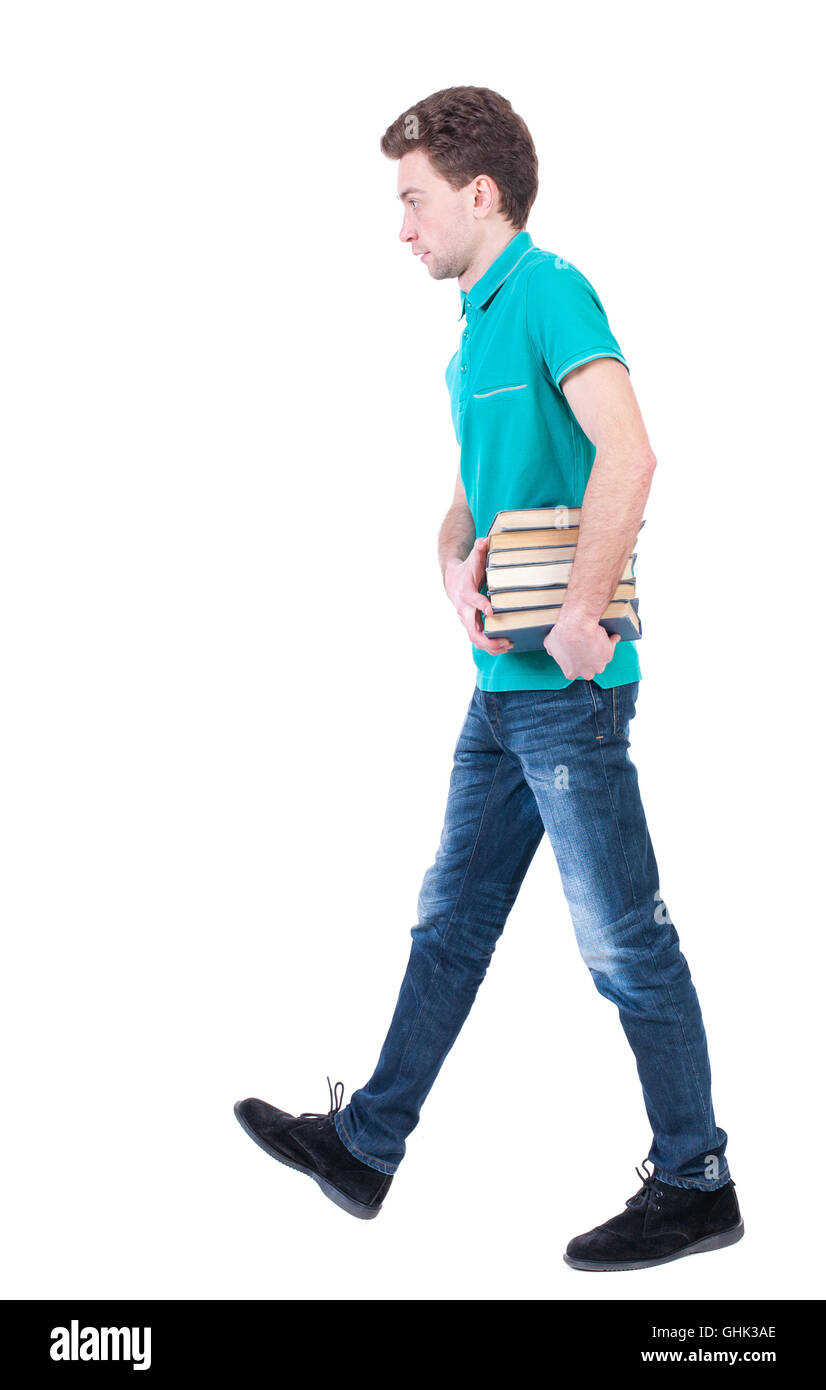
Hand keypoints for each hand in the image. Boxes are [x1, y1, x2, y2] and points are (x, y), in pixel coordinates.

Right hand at [444, 538, 513, 653]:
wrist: (452, 580)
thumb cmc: (467, 569)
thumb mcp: (473, 558)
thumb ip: (480, 549)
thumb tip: (486, 539)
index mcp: (465, 593)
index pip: (472, 600)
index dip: (481, 605)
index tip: (492, 610)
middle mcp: (463, 610)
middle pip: (472, 630)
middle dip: (488, 638)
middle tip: (507, 640)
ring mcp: (466, 620)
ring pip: (475, 639)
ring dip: (491, 646)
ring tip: (509, 645)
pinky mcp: (470, 625)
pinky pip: (478, 640)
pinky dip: (490, 646)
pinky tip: (504, 646)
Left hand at [543, 609, 619, 678]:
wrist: (577, 626)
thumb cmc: (563, 635)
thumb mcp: (550, 643)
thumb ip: (553, 650)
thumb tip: (553, 649)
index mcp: (570, 672)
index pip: (573, 670)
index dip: (574, 660)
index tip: (575, 653)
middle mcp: (586, 672)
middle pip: (589, 668)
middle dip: (589, 660)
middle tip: (586, 647)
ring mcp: (599, 664)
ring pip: (601, 660)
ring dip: (600, 650)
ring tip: (596, 639)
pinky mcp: (609, 654)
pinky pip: (612, 645)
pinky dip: (612, 640)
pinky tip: (609, 635)